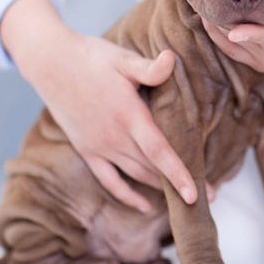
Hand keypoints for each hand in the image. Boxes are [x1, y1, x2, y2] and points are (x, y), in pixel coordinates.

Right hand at [0, 0, 214, 212]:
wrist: (52, 64)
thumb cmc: (92, 58)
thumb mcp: (123, 59)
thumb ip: (149, 67)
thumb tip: (173, 58)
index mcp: (128, 115)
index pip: (158, 151)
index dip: (178, 174)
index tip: (195, 194)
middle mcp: (114, 137)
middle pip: (152, 169)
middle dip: (180, 185)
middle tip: (211, 196)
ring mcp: (99, 147)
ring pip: (136, 176)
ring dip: (161, 190)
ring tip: (186, 202)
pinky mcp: (88, 151)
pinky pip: (110, 180)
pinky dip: (128, 195)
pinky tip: (145, 205)